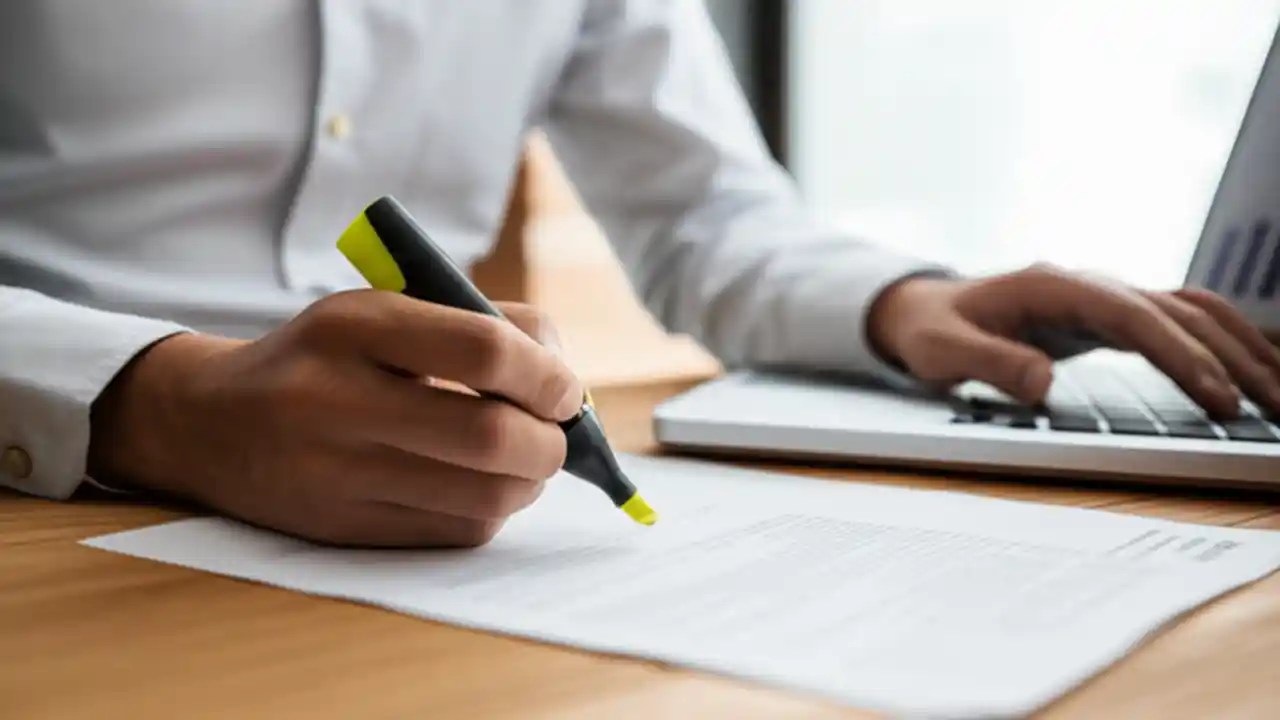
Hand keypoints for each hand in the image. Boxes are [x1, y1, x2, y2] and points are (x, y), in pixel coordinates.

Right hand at [88, 291, 582, 546]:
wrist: (212, 423)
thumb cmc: (326, 358)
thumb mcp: (383, 311)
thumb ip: (478, 326)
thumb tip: (569, 387)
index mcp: (353, 325)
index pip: (483, 349)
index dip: (547, 375)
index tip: (565, 389)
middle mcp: (336, 400)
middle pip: (489, 436)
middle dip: (550, 442)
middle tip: (557, 435)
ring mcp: (336, 474)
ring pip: (481, 496)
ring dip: (529, 482)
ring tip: (526, 460)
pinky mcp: (343, 530)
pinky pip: (455, 532)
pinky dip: (491, 511)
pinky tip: (481, 487)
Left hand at [867, 265, 1279, 416]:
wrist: (921, 310)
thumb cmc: (930, 330)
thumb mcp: (940, 352)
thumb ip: (987, 364)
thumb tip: (1042, 381)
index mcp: (1052, 287)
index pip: (1132, 316)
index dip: (1178, 354)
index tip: (1216, 395)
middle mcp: (1088, 285)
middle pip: (1176, 312)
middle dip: (1229, 357)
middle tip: (1271, 407)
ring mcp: (1103, 298)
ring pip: (1189, 312)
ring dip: (1238, 347)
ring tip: (1278, 397)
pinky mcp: (1109, 317)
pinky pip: (1178, 323)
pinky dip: (1220, 343)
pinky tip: (1252, 374)